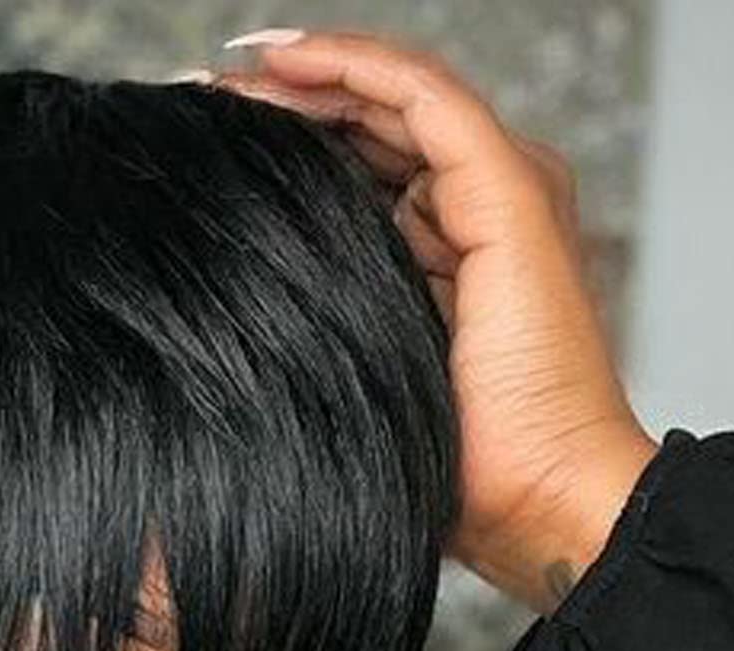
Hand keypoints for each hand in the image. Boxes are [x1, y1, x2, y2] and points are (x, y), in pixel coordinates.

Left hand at [202, 28, 660, 615]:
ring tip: (228, 75)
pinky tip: (284, 62)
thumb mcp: (359, 376)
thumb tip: (234, 292)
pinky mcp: (507, 193)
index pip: (360, 169)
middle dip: (283, 103)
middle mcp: (477, 213)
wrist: (534, 505)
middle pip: (372, 126)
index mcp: (445, 253)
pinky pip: (423, 96)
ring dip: (307, 74)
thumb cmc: (456, 473)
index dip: (286, 148)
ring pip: (394, 99)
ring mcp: (499, 196)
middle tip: (199, 99)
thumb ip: (322, 317)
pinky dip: (353, 65)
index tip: (201, 149)